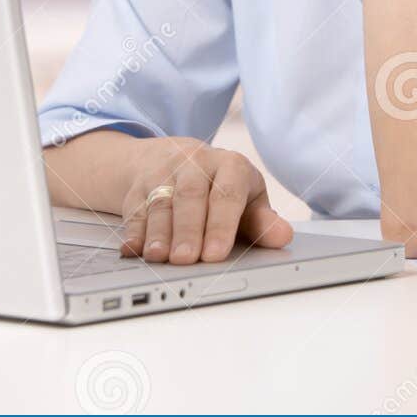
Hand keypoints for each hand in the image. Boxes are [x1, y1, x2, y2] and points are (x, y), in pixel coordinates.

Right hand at [118, 136, 294, 264]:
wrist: (175, 156)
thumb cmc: (219, 186)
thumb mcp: (246, 198)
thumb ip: (262, 221)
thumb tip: (283, 236)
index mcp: (229, 165)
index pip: (226, 194)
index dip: (221, 225)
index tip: (216, 254)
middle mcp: (195, 163)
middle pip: (190, 195)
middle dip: (187, 230)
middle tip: (186, 260)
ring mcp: (164, 171)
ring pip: (160, 200)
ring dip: (158, 232)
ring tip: (159, 258)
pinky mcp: (139, 184)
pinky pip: (134, 207)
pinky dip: (133, 232)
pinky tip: (133, 250)